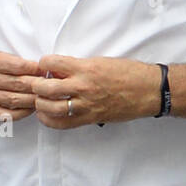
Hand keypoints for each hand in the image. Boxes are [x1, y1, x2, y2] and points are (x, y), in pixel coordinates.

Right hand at [0, 46, 41, 120]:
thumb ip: (11, 60)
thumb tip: (37, 68)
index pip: (17, 66)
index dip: (35, 69)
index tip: (46, 69)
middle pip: (18, 85)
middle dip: (38, 85)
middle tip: (51, 85)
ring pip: (14, 100)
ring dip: (32, 100)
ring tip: (44, 97)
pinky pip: (5, 114)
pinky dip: (20, 113)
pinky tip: (30, 109)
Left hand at [26, 55, 158, 128]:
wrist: (149, 90)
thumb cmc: (128, 73)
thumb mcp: (100, 61)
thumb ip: (78, 66)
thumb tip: (57, 71)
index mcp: (86, 68)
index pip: (51, 63)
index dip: (43, 63)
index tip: (43, 66)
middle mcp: (83, 86)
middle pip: (45, 88)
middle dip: (36, 85)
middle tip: (37, 84)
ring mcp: (86, 105)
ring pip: (50, 107)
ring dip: (40, 103)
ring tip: (40, 99)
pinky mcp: (90, 118)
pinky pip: (63, 123)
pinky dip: (49, 120)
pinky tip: (46, 115)